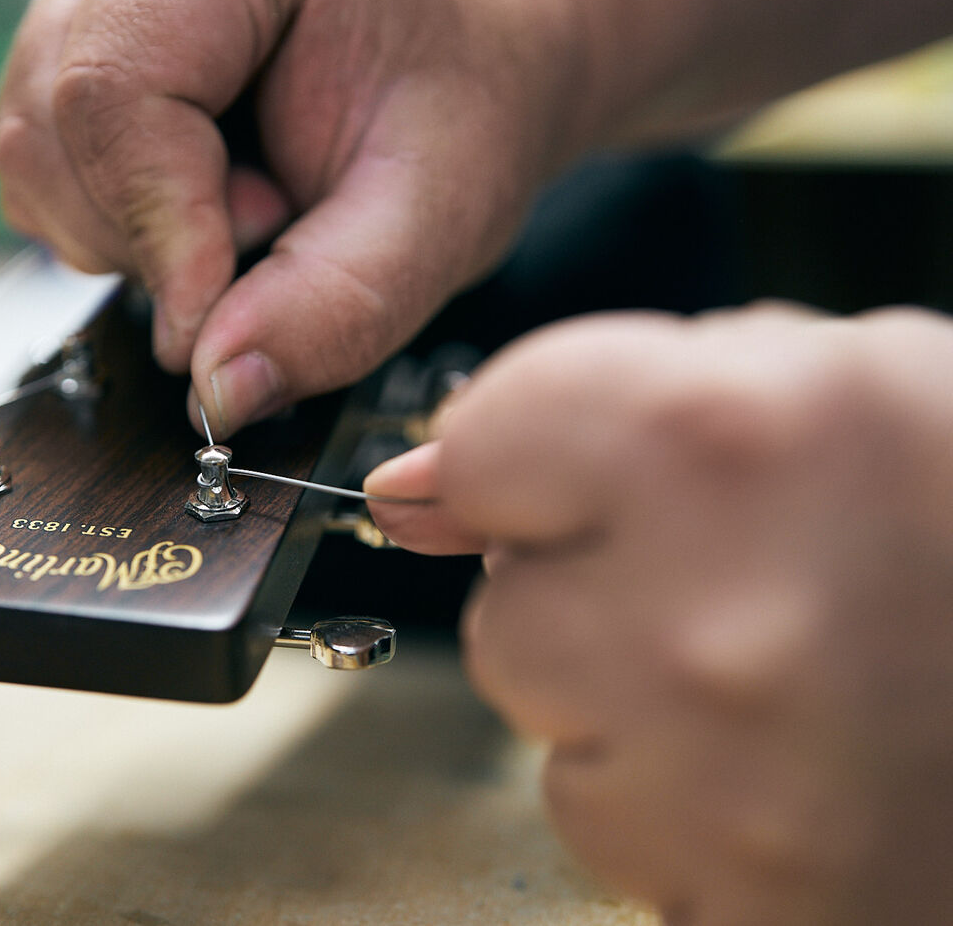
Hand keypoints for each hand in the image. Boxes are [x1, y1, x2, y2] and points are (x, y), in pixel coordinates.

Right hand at [0, 0, 580, 434]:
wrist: (463, 55)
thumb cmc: (462, 97)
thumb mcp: (437, 211)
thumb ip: (336, 309)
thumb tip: (215, 395)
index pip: (113, 85)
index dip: (158, 224)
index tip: (213, 320)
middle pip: (50, 128)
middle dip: (150, 235)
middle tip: (273, 231)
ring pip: (32, 156)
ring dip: (133, 234)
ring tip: (255, 207)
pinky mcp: (67, 42)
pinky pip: (41, 167)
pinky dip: (117, 222)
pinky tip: (207, 200)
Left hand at [366, 305, 952, 923]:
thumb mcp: (830, 383)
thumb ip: (600, 409)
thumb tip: (425, 488)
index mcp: (722, 438)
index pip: (480, 449)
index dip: (523, 466)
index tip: (556, 482)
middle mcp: (707, 617)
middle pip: (507, 613)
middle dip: (587, 593)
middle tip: (728, 585)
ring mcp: (728, 787)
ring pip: (554, 735)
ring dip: (628, 703)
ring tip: (779, 677)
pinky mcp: (752, 904)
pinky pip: (620, 836)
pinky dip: (680, 804)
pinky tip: (792, 763)